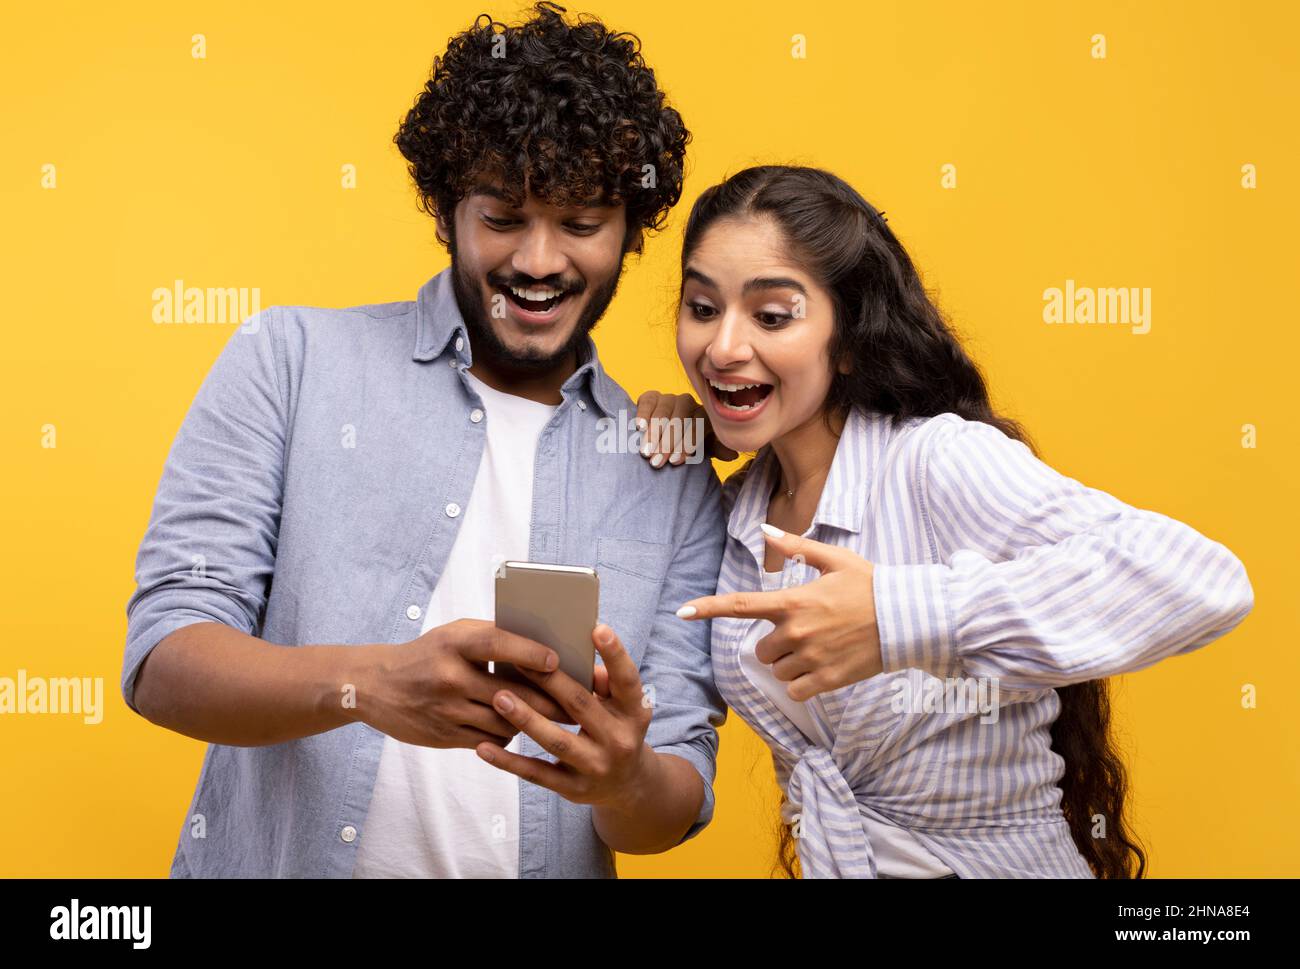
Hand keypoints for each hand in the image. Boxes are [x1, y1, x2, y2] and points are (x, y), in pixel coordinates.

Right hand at [355, 619, 574, 748]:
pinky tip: (519, 727)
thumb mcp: (453, 635)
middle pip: (510, 692)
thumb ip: (490, 639)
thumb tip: (540, 648)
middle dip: (548, 700)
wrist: (376, 686)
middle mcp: (450, 677)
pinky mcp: (444, 736)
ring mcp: (447, 710)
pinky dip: (508, 735)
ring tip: (554, 718)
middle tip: (576, 703)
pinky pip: (489, 740)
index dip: (528, 652)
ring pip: (504, 721)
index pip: (497, 644)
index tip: (555, 660)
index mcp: (454, 644)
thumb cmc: (426, 654)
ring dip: (531, 721)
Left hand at [474, 624, 655, 812]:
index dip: (615, 654)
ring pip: (556, 740)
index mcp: (634, 712)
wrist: (628, 784)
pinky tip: (483, 747)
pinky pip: (536, 774)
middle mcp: (619, 741)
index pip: (627, 680)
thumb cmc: (617, 727)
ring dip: (526, 718)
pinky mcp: (573, 788)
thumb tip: (579, 658)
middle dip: (549, 681)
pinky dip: (508, 761)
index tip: (597, 628)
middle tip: (518, 660)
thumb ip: (605, 682)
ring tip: (499, 698)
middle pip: (580, 706)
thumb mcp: (622, 706)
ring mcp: (596, 767)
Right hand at [634, 390, 738, 466]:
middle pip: (679, 420)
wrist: (664, 437)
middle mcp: (689, 403)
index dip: (687, 443)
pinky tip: (639, 428)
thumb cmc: (687, 445)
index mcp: (705, 415)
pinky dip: (643, 414)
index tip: (675, 461)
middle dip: (668, 443)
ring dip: (654, 434)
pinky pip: (648, 402)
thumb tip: (732, 454)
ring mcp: (669, 398)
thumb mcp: (704, 448)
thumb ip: (716, 449)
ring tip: (646, 453)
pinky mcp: (651, 396)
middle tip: (657, 461)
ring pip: (663, 413)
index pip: (698, 426)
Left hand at [676, 525, 883, 699]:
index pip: (740, 606)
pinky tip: (824, 667)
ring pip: (778, 670)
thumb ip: (796, 546)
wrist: (907, 618)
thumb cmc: (870, 584)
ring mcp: (811, 658)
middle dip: (776, 645)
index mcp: (793, 601)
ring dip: (790, 664)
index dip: (708, 608)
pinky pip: (795, 689)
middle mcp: (796, 632)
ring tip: (821, 647)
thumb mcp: (834, 559)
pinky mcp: (827, 680)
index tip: (681, 611)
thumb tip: (763, 530)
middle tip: (807, 632)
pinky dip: (803, 682)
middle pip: (761, 650)